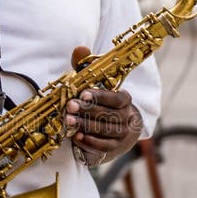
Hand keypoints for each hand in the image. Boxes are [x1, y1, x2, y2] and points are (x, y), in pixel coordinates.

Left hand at [65, 46, 142, 165]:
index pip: (117, 98)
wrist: (117, 132)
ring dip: (85, 125)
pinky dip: (89, 141)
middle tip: (71, 106)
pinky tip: (76, 135)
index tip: (84, 93)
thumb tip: (79, 49)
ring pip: (105, 130)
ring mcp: (122, 134)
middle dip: (88, 110)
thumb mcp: (95, 84)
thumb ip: (87, 67)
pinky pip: (103, 146)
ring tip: (69, 120)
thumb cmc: (102, 104)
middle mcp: (127, 117)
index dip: (101, 96)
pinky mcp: (115, 148)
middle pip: (109, 114)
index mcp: (125, 100)